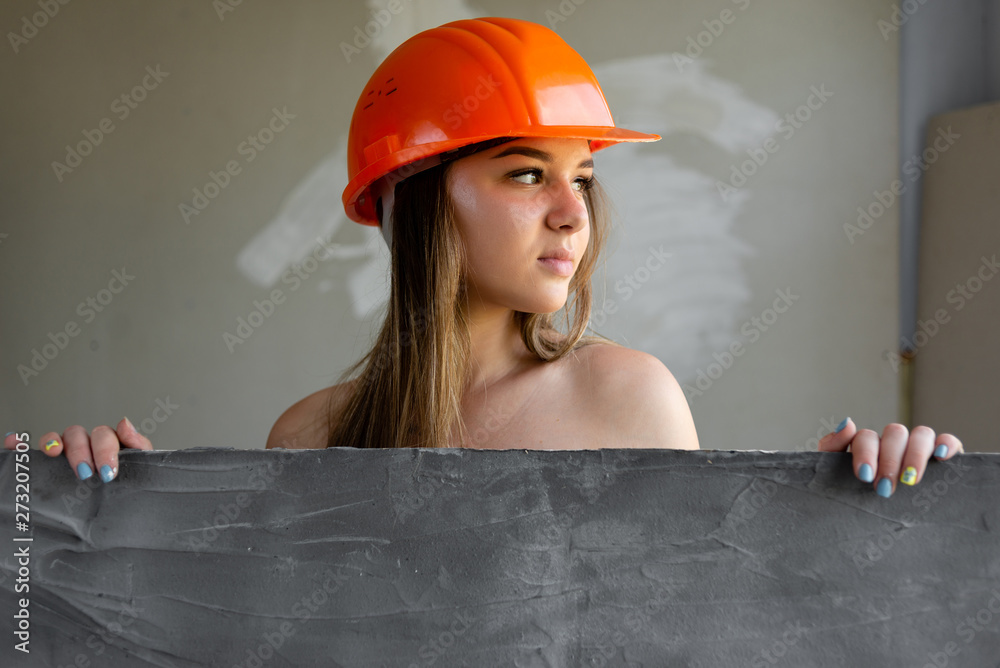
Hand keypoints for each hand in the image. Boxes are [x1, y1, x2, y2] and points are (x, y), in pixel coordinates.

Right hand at [3, 418, 152, 482]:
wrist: (116, 525)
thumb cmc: (126, 493)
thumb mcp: (139, 472)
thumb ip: (138, 446)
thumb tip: (124, 422)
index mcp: (108, 448)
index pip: (104, 436)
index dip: (104, 449)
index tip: (108, 472)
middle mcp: (84, 448)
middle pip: (78, 435)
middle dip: (81, 451)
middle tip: (85, 473)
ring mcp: (63, 457)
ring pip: (55, 439)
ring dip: (53, 442)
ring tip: (54, 453)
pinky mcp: (43, 467)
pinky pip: (28, 451)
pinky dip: (19, 445)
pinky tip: (15, 445)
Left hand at [818, 418, 962, 497]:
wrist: (877, 529)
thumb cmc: (854, 500)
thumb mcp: (837, 478)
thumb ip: (832, 450)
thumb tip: (848, 423)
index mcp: (868, 446)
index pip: (866, 436)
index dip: (865, 453)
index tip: (863, 476)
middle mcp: (894, 444)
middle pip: (895, 433)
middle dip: (889, 460)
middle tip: (885, 488)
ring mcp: (919, 448)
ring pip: (921, 434)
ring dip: (915, 455)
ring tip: (910, 481)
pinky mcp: (943, 456)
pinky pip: (948, 440)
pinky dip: (946, 443)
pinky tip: (941, 457)